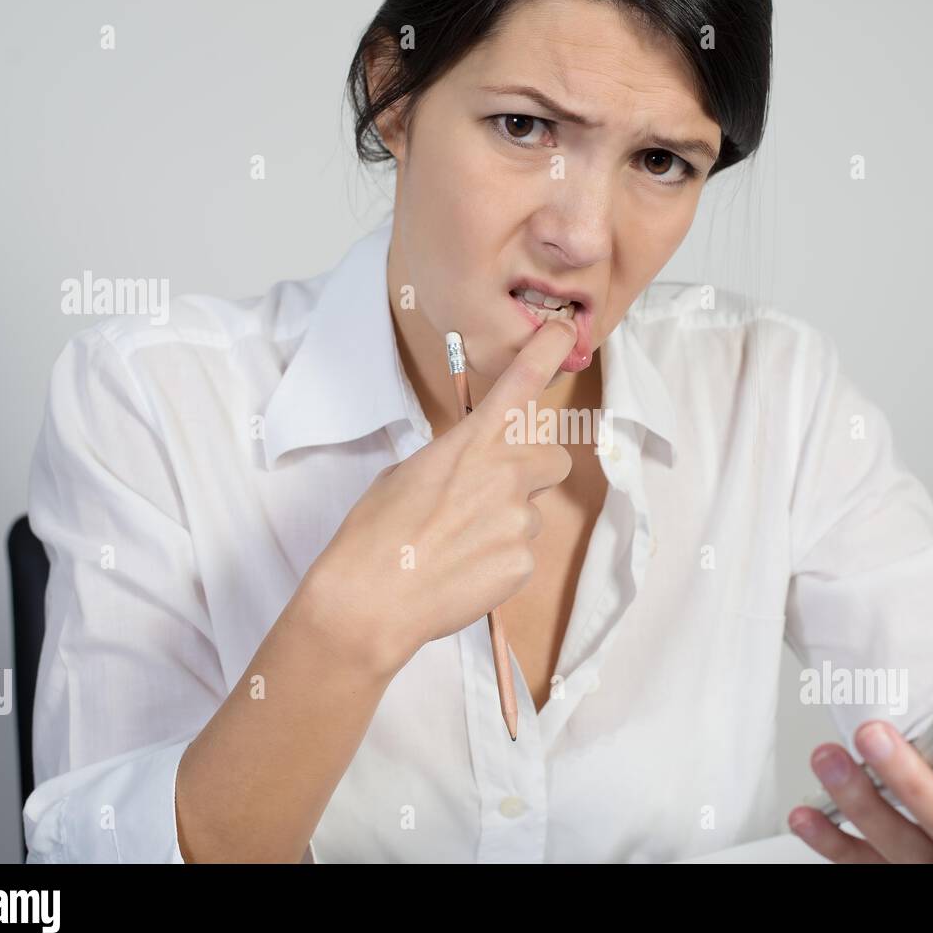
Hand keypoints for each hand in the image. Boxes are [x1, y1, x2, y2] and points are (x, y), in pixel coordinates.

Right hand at [297, 319, 577, 675]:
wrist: (370, 599)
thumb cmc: (375, 533)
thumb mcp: (408, 473)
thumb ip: (455, 459)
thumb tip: (474, 468)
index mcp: (472, 442)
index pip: (521, 383)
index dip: (547, 351)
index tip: (562, 333)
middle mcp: (506, 474)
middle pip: (553, 457)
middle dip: (533, 471)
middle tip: (492, 494)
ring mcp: (520, 521)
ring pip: (532, 514)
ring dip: (505, 524)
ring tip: (457, 545)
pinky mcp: (524, 564)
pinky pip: (522, 555)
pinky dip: (498, 562)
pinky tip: (462, 571)